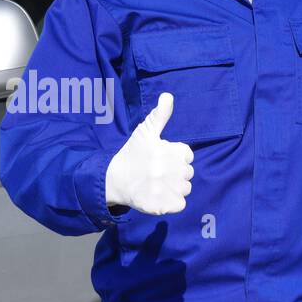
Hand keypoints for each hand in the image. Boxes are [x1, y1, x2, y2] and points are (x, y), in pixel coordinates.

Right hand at [105, 92, 194, 214]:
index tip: (160, 159)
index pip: (187, 155)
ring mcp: (169, 189)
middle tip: (155, 172)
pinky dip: (171, 203)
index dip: (174, 157)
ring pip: (185, 189)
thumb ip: (160, 114)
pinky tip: (158, 196)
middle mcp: (172, 170)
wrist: (114, 180)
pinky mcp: (165, 206)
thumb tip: (168, 96)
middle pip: (187, 173)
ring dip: (174, 188)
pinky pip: (180, 204)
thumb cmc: (132, 154)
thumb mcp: (145, 132)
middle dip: (175, 173)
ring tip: (156, 184)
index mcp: (172, 151)